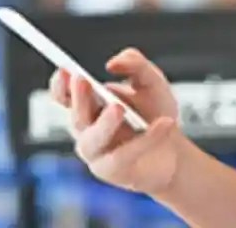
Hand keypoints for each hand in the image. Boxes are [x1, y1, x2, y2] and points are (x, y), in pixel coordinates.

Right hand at [48, 48, 184, 194]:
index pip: (64, 96)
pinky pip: (123, 156)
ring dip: (103, 124)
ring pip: (93, 140)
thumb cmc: (156, 113)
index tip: (65, 70)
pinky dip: (145, 139)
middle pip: (76, 116)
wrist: (175, 151)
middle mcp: (87, 130)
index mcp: (89, 105)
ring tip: (118, 108)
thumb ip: (136, 65)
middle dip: (78, 98)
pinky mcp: (113, 171)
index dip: (60, 85)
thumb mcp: (152, 82)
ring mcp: (97, 153)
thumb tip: (113, 64)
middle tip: (83, 80)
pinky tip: (165, 123)